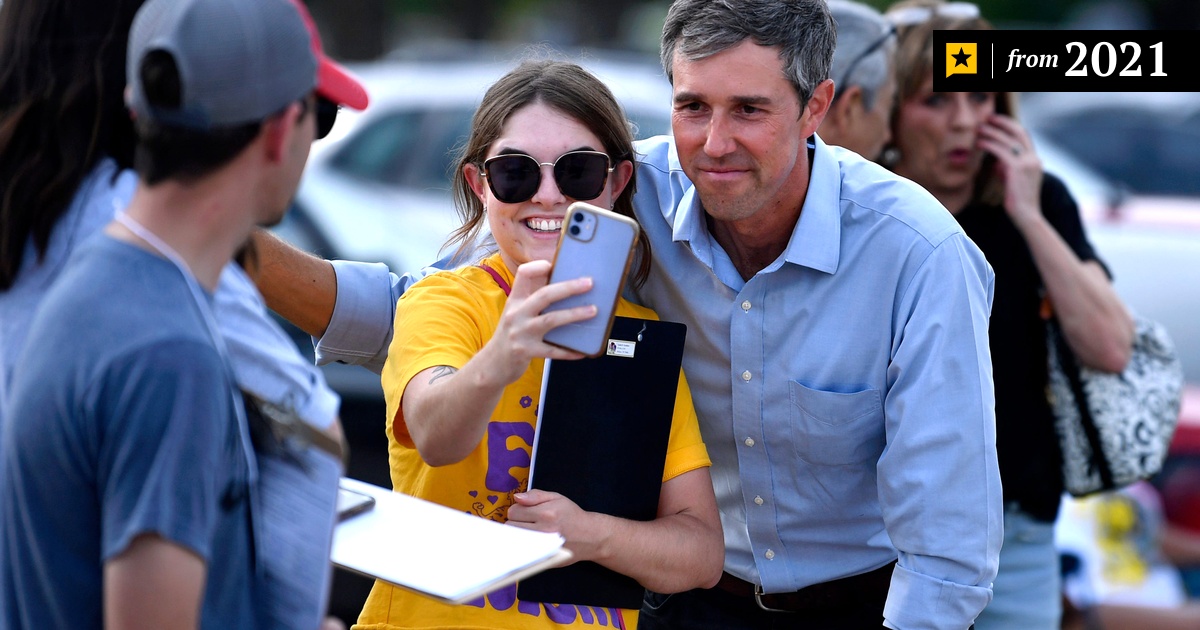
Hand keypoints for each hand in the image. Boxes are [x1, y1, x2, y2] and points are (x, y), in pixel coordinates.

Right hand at [481, 260, 594, 384]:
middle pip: (544, 295)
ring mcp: (521, 333)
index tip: (552, 265)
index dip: (537, 267)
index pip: (522, 275)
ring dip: (574, 314)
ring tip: (593, 311)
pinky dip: (569, 351)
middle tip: (589, 283)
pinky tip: (583, 351)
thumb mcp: (516, 313)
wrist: (492, 364)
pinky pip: (552, 350)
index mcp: (514, 300)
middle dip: (568, 288)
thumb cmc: (511, 334)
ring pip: (551, 320)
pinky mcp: (526, 351)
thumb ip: (533, 301)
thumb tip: (563, 287)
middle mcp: (516, 314)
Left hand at [507, 489, 600, 563]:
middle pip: (511, 527)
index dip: (517, 510)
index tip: (525, 512)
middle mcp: (544, 531)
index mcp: (546, 513)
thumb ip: (535, 495)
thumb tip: (516, 497)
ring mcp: (543, 547)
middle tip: (528, 522)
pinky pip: (522, 554)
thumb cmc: (571, 515)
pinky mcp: (543, 559)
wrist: (590, 536)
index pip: (513, 511)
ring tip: (530, 532)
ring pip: (514, 541)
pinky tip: (532, 543)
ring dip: (518, 536)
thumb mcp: (556, 498)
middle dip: (516, 523)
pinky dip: (523, 548)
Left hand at [976, 113, 1042, 226]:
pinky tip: (980, 143)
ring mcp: (1027, 163)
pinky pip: (1001, 152)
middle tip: (988, 119)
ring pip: (1008, 140)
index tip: (997, 122)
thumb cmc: (1018, 202)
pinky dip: (989, 145)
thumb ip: (1007, 169)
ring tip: (979, 130)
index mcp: (1035, 160)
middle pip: (1018, 132)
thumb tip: (997, 163)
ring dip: (992, 133)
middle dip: (1002, 123)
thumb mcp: (1013, 181)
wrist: (1026, 216)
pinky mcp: (1017, 169)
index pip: (1024, 136)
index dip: (1010, 126)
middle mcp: (1033, 159)